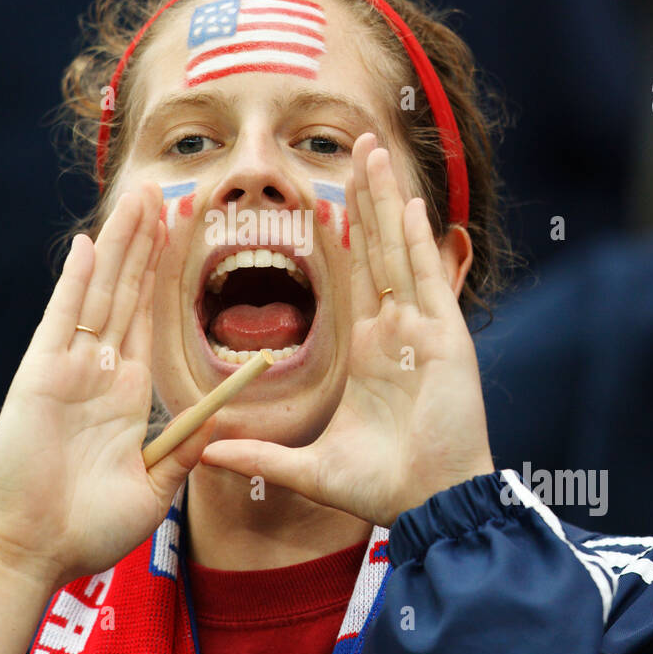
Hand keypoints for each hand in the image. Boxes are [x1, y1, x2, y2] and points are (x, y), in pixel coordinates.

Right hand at [0, 181, 215, 590]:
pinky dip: (76, 281)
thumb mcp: (152, 488)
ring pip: (101, 292)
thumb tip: (227, 421)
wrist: (33, 552)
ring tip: (140, 198)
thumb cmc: (86, 531)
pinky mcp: (40, 375)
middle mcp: (97, 372)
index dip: (162, 274)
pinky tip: (91, 244)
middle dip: (145, 241)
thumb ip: (184, 450)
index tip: (179, 234)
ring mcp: (68, 369)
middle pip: (127, 291)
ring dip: (121, 245)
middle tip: (162, 192)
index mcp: (124, 395)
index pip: (148, 318)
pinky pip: (63, 318)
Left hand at [200, 136, 493, 525]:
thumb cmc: (380, 489)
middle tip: (356, 145)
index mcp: (368, 352)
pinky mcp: (446, 340)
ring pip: (399, 251)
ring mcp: (422, 332)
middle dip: (365, 197)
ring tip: (376, 151)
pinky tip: (407, 203)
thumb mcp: (308, 467)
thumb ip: (260, 456)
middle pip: (375, 249)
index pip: (348, 277)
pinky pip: (426, 280)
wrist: (430, 508)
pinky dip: (416, 241)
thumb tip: (206, 453)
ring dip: (387, 200)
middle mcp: (396, 332)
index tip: (316, 197)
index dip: (335, 235)